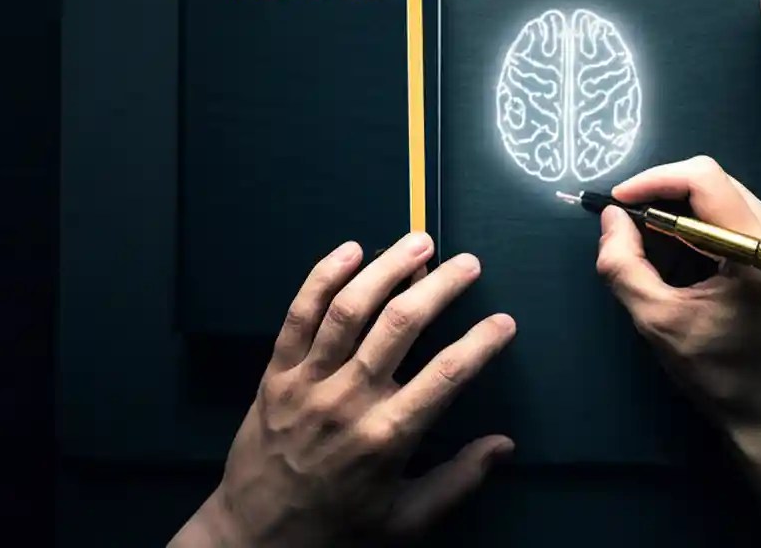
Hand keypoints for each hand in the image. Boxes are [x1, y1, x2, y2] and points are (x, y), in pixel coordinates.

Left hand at [170, 232, 516, 547]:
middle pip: (400, 325)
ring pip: (349, 309)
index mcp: (387, 436)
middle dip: (439, 286)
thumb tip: (505, 445)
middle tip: (467, 264)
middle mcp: (348, 400)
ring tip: (418, 243)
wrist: (255, 537)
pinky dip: (323, 276)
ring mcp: (307, 381)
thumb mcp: (406, 520)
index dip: (481, 342)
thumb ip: (458, 480)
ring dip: (386, 267)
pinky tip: (351, 250)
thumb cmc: (338, 528)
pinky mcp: (276, 372)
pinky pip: (299, 314)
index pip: (446, 374)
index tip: (504, 321)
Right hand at [597, 156, 760, 546]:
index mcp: (760, 252)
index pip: (705, 180)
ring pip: (723, 196)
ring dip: (681, 215)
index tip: (618, 203)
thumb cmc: (716, 373)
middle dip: (664, 199)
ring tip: (654, 250)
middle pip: (714, 183)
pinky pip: (734, 216)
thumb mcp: (657, 322)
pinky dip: (700, 228)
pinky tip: (683, 260)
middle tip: (628, 228)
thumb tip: (611, 217)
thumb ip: (625, 266)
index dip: (654, 181)